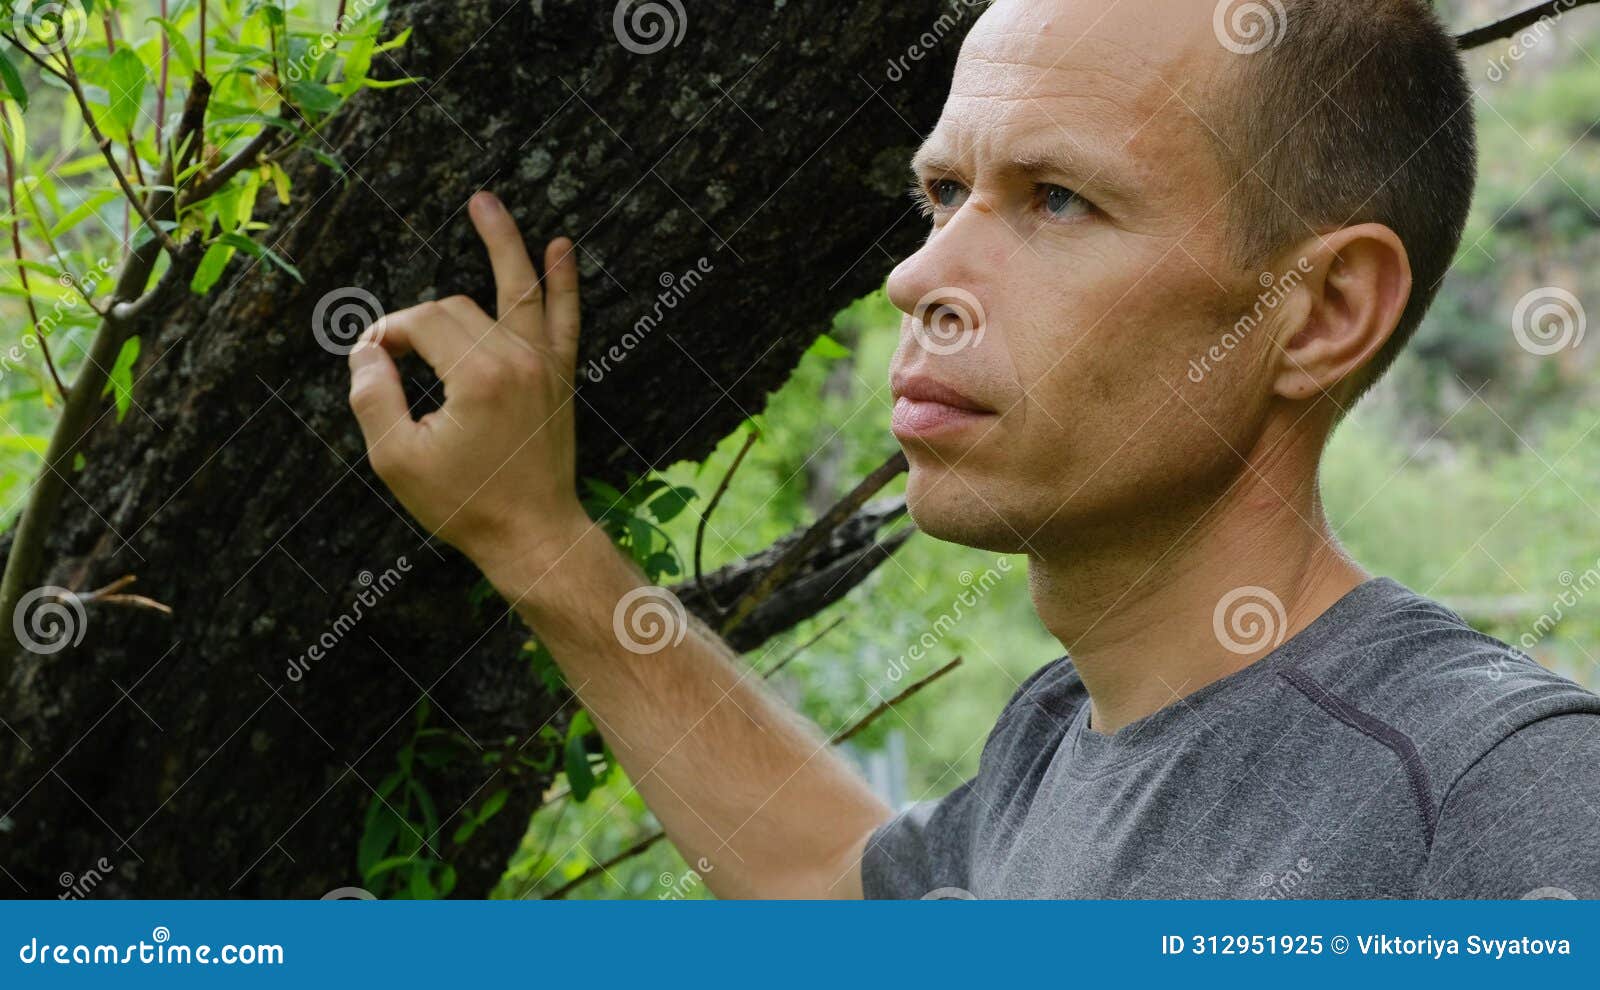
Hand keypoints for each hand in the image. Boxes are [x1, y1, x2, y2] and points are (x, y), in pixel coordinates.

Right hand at [347, 191, 589, 581]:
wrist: (533, 535)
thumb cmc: (465, 504)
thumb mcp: (396, 460)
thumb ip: (371, 396)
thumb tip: (365, 349)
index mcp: (480, 376)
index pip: (423, 323)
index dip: (388, 336)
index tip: (371, 364)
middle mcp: (519, 359)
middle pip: (457, 306)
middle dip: (417, 321)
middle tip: (391, 355)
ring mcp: (546, 364)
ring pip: (520, 288)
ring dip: (503, 241)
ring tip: (484, 201)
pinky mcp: (561, 376)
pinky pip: (566, 317)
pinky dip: (564, 282)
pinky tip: (562, 246)